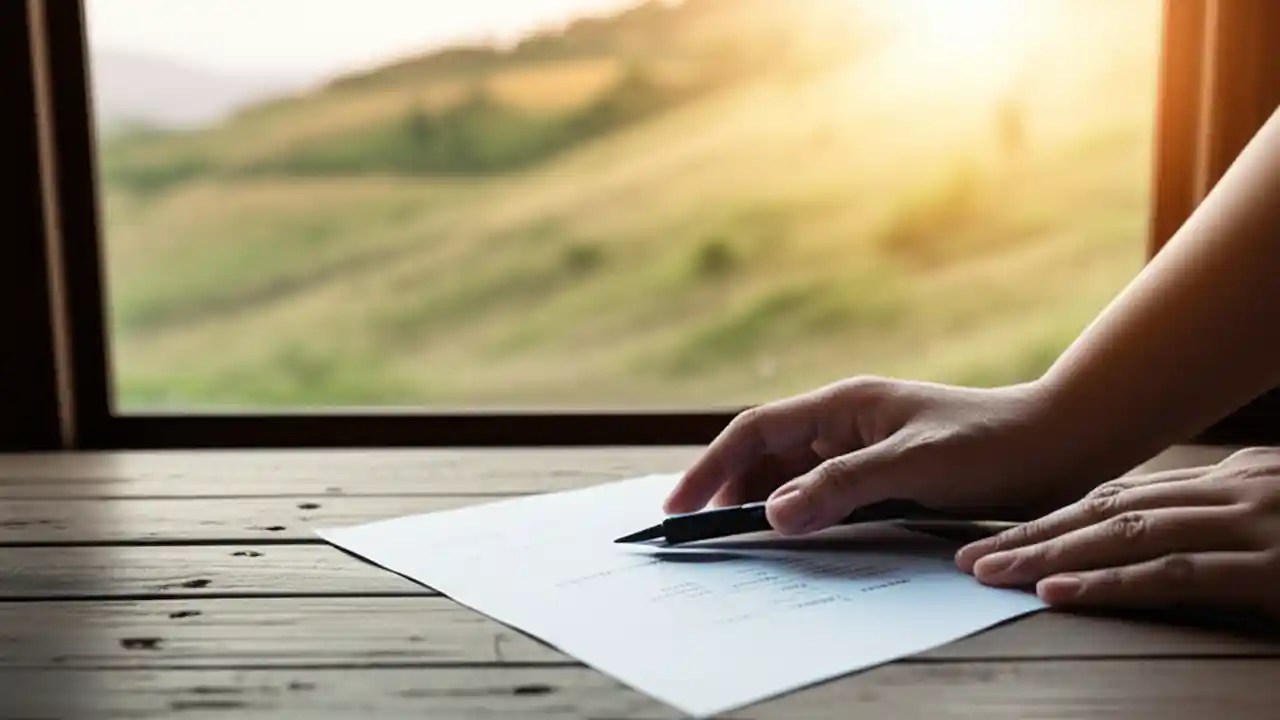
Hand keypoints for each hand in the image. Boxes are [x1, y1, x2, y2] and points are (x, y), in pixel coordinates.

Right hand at [665, 377, 1105, 534]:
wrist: (1059, 444)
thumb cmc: (990, 445)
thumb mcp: (913, 465)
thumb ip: (841, 487)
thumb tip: (772, 515)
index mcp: (843, 405)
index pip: (756, 432)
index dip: (712, 466)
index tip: (681, 505)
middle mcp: (845, 423)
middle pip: (767, 455)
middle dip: (730, 490)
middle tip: (702, 535)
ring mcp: (863, 448)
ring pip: (793, 477)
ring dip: (764, 505)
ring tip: (739, 541)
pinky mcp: (884, 474)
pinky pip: (825, 495)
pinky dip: (802, 516)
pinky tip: (797, 540)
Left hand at [956, 447, 1279, 618]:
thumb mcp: (1276, 522)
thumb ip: (1218, 524)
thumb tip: (1154, 541)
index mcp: (1230, 478)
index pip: (1121, 498)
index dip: (1055, 519)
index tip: (999, 539)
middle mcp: (1232, 491)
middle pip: (1109, 511)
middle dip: (1033, 534)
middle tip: (971, 558)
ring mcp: (1250, 525)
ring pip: (1127, 535)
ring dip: (1051, 554)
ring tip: (993, 573)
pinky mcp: (1270, 569)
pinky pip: (1174, 574)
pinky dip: (1109, 583)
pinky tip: (1055, 592)